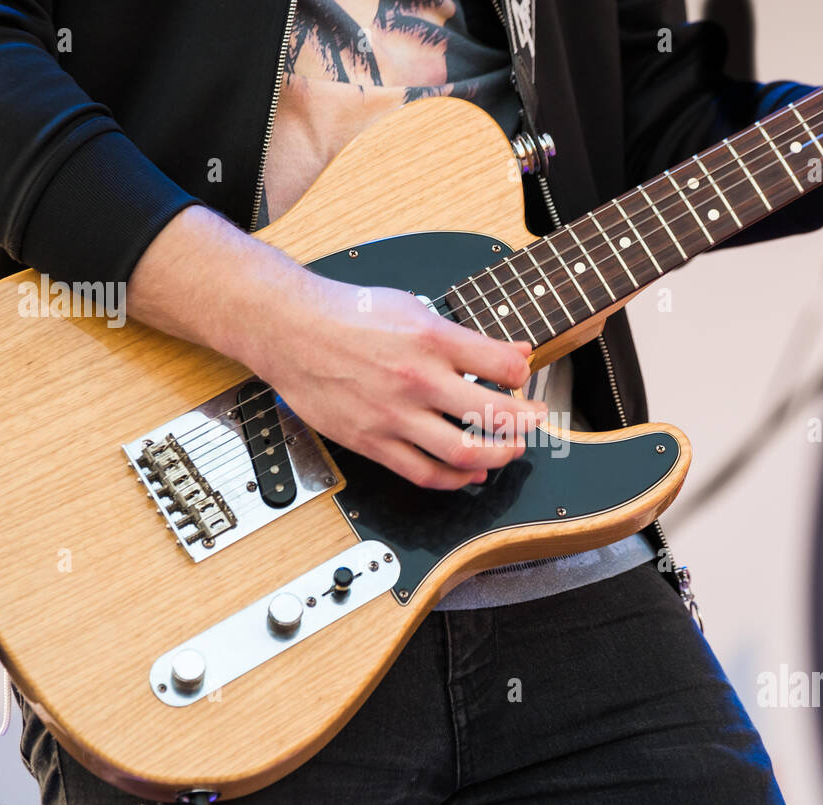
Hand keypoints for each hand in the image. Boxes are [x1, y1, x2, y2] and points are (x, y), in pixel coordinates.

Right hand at [128, 206, 545, 490]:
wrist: (289, 328)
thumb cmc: (347, 314)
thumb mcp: (414, 306)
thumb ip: (465, 336)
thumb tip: (512, 352)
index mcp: (431, 338)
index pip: (503, 365)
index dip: (524, 376)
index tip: (525, 380)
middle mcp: (417, 379)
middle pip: (494, 415)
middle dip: (525, 424)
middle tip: (533, 422)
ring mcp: (394, 415)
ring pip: (465, 452)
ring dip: (498, 456)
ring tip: (509, 450)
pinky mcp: (372, 441)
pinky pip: (424, 473)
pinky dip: (456, 479)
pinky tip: (469, 472)